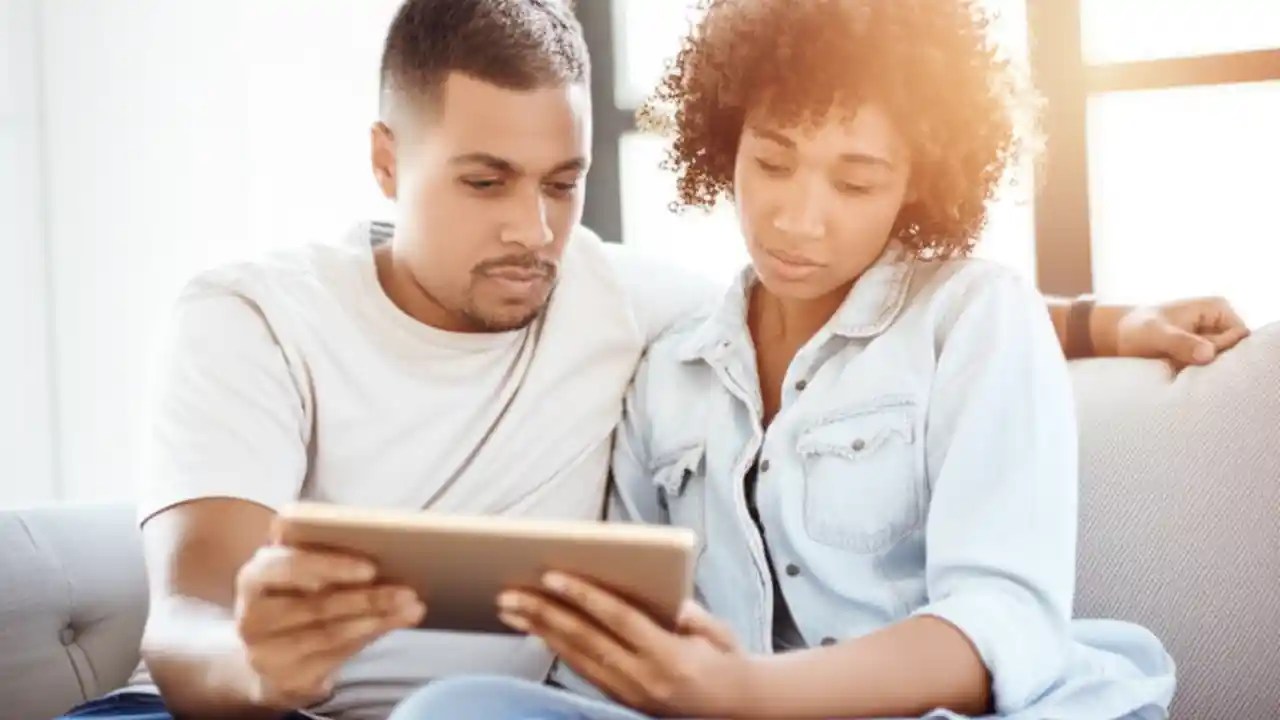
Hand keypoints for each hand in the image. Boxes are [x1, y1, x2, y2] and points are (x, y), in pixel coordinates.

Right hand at [233, 545, 424, 709]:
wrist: (268, 653)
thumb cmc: (295, 597)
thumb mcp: (298, 573)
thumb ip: (326, 559)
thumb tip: (388, 548)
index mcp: (254, 576)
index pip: (286, 566)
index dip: (329, 566)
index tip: (370, 568)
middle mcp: (252, 616)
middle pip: (317, 605)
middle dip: (368, 598)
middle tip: (408, 591)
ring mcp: (265, 653)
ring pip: (330, 634)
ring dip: (377, 620)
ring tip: (412, 608)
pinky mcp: (285, 680)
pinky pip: (335, 657)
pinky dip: (369, 638)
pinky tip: (393, 624)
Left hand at [498, 573, 748, 717]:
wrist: (738, 709)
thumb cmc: (728, 660)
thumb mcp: (716, 631)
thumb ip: (685, 612)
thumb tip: (652, 593)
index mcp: (670, 656)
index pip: (618, 619)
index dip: (583, 596)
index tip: (551, 575)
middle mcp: (644, 679)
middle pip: (585, 640)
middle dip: (544, 614)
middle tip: (509, 593)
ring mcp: (630, 694)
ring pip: (576, 658)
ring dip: (539, 632)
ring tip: (510, 610)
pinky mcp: (623, 701)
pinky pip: (583, 672)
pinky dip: (557, 649)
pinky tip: (537, 632)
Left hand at [1115, 297, 1249, 365]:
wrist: (1117, 338)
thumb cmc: (1137, 329)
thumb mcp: (1155, 334)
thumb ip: (1181, 342)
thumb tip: (1208, 354)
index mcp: (1219, 309)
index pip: (1239, 339)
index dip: (1221, 353)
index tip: (1196, 358)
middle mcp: (1221, 326)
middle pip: (1233, 355)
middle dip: (1211, 366)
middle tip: (1181, 365)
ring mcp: (1213, 342)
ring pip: (1221, 367)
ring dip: (1202, 374)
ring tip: (1176, 369)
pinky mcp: (1201, 358)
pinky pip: (1209, 374)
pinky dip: (1196, 379)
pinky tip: (1177, 377)